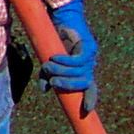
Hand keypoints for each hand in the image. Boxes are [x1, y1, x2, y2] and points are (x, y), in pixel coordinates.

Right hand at [40, 0, 98, 114]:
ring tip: (47, 67)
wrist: (62, 22)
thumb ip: (47, 77)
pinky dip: (65, 61)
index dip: (90, 99)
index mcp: (83, 72)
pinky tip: (54, 58)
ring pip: (78, 71)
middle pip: (84, 82)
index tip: (86, 110)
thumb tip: (44, 91)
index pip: (90, 88)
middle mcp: (89, 66)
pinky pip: (77, 59)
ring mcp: (90, 57)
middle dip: (69, 85)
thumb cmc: (56, 44)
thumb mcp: (50, 63)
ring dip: (61, 72)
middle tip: (53, 83)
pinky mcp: (87, 47)